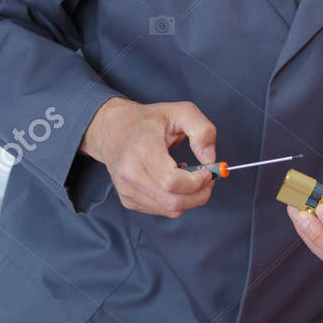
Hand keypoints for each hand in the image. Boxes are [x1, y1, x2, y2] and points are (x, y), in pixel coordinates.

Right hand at [79, 97, 217, 217]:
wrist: (112, 129)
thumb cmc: (148, 120)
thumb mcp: (181, 111)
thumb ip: (203, 131)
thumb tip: (210, 159)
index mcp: (142, 149)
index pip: (171, 182)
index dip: (197, 182)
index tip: (208, 172)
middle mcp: (130, 173)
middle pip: (173, 202)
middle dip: (199, 194)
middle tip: (207, 179)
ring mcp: (127, 189)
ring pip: (169, 210)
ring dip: (189, 198)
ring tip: (188, 177)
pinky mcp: (128, 200)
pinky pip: (161, 210)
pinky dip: (175, 200)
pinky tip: (172, 182)